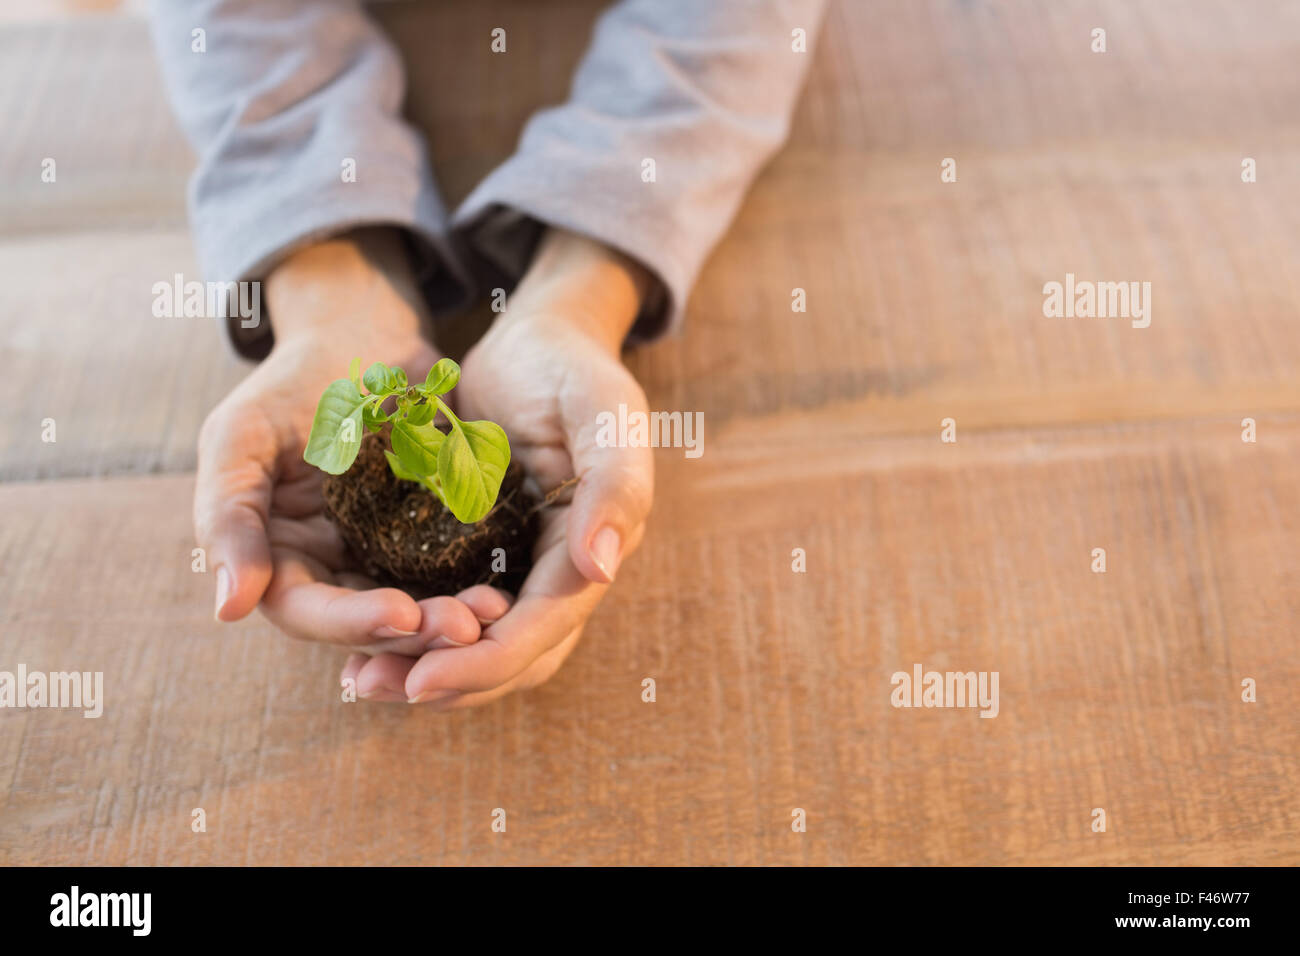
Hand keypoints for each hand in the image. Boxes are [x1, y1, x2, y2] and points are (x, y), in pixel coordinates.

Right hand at [200, 229, 513, 660]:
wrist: (365, 340)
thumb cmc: (293, 382)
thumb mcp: (242, 435)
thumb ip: (228, 515)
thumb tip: (229, 609)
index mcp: (279, 557)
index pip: (305, 611)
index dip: (351, 623)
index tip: (403, 614)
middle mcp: (332, 571)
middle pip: (368, 625)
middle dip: (416, 632)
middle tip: (466, 627)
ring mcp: (387, 558)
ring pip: (417, 610)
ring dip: (452, 621)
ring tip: (492, 613)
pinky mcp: (435, 539)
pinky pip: (456, 575)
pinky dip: (477, 587)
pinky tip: (509, 591)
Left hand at [344, 228, 654, 707]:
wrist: (536, 340)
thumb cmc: (572, 367)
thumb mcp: (603, 409)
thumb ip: (614, 482)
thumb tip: (600, 569)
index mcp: (594, 547)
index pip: (546, 625)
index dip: (489, 662)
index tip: (422, 683)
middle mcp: (558, 570)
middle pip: (511, 654)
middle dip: (447, 680)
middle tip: (372, 688)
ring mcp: (516, 563)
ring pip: (477, 641)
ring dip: (420, 665)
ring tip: (356, 681)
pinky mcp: (475, 549)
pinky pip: (446, 604)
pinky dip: (410, 628)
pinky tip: (357, 638)